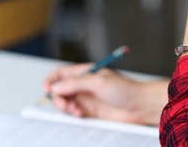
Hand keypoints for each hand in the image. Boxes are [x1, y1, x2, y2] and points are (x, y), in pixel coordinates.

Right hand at [43, 63, 168, 125]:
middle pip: (60, 89)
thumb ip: (75, 83)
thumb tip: (56, 87)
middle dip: (58, 97)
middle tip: (63, 104)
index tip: (47, 89)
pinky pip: (74, 113)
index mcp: (85, 72)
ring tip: (75, 110)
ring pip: (66, 102)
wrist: (139, 106)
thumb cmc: (125, 89)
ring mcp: (87, 98)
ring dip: (66, 107)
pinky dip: (73, 115)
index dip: (51, 80)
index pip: (61, 73)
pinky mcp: (90, 112)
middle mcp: (84, 85)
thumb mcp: (98, 82)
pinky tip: (80, 115)